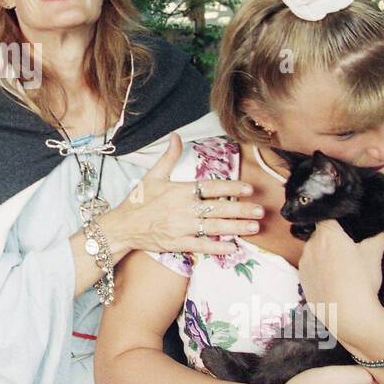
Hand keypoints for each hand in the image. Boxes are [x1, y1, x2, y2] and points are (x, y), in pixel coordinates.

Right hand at [103, 133, 262, 258]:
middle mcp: (183, 209)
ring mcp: (181, 228)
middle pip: (217, 209)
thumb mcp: (153, 175)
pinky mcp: (178, 243)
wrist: (123, 226)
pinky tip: (233, 246)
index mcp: (179, 191)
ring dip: (235, 228)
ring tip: (254, 227)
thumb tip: (176, 136)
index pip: (210, 187)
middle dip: (240, 210)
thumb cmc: (139, 201)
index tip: (248, 189)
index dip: (230, 188)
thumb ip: (169, 156)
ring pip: (213, 228)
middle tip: (260, 210)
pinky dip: (217, 247)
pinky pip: (201, 246)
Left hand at [297, 219, 383, 342]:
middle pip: (319, 235)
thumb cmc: (361, 281)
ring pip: (313, 252)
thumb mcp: (374, 254)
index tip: (345, 227)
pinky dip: (318, 271)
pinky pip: (309, 269)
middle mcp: (311, 245)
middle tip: (347, 249)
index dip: (335, 220)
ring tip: (341, 267)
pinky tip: (333, 280)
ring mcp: (304, 263)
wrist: (348, 315)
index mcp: (328, 234)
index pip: (326, 217)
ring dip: (323, 255)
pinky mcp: (301, 280)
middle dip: (331, 239)